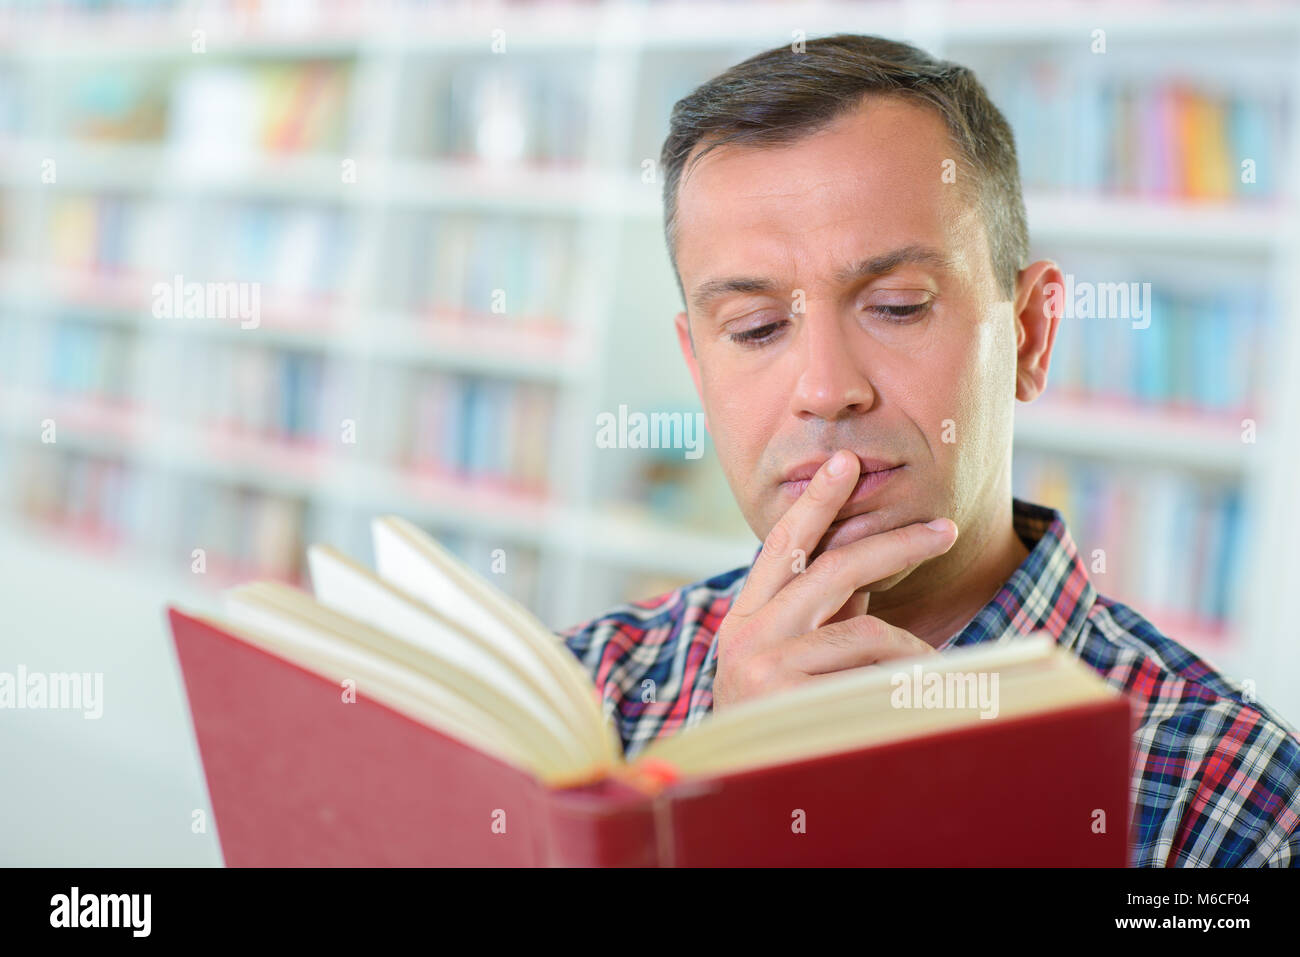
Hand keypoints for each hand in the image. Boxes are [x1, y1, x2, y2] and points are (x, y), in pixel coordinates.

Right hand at [712, 448, 958, 710]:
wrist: (742, 799)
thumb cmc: (776, 727)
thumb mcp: (790, 662)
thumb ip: (820, 618)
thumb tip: (870, 570)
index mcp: (743, 620)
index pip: (781, 547)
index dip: (816, 503)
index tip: (847, 464)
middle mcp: (745, 635)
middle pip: (829, 569)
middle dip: (893, 544)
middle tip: (943, 528)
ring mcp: (761, 667)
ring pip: (861, 628)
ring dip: (909, 645)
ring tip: (936, 670)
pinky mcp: (785, 699)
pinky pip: (868, 673)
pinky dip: (904, 679)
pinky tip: (921, 695)